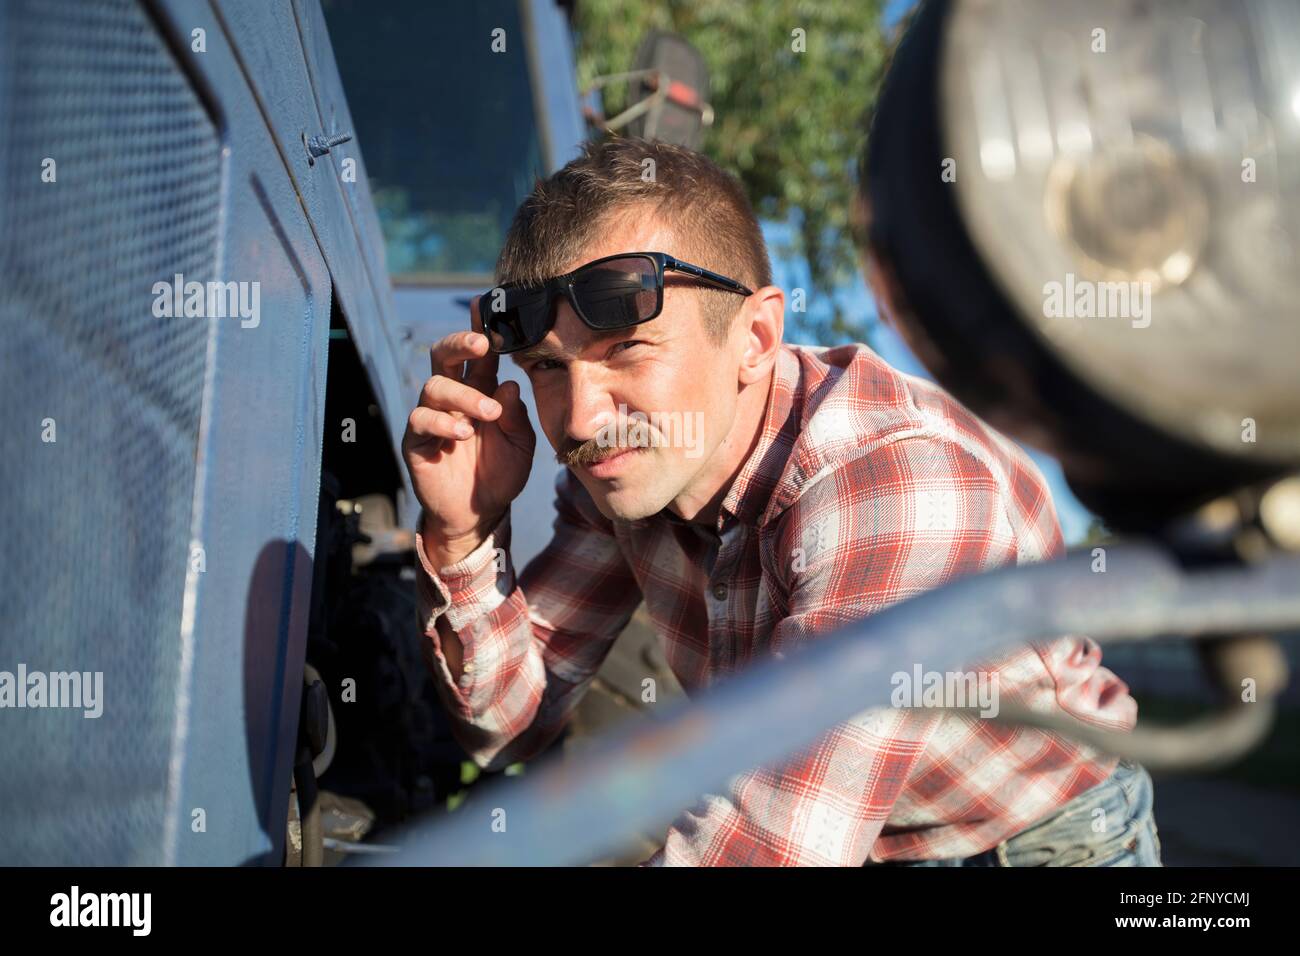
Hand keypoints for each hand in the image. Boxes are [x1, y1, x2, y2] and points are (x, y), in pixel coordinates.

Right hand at [401, 296, 535, 565]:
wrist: (479, 514)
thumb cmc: (501, 474)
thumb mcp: (520, 445)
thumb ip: (516, 416)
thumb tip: (509, 386)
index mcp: (480, 392)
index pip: (480, 355)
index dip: (481, 329)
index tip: (486, 304)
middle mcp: (453, 398)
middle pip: (445, 356)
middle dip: (460, 343)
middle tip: (482, 344)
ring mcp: (432, 417)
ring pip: (435, 386)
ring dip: (463, 396)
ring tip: (487, 415)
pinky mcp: (416, 440)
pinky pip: (421, 420)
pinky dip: (442, 423)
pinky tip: (462, 434)